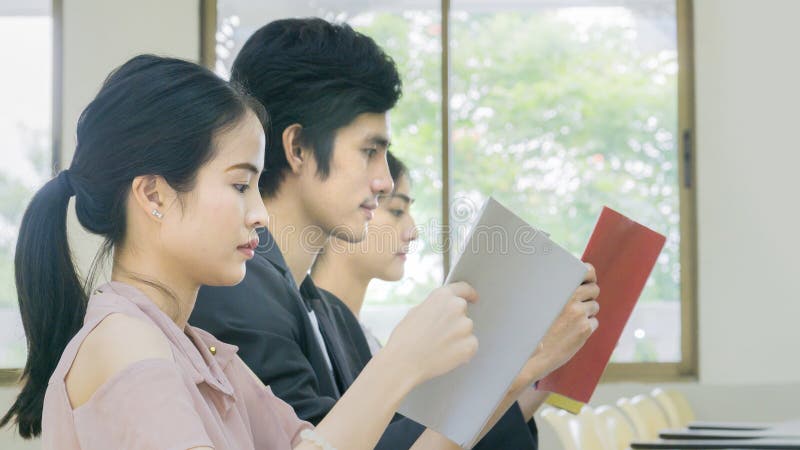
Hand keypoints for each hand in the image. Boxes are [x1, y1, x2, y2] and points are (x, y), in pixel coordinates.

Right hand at [383, 282, 479, 385]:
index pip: (463, 289)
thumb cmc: (405, 339)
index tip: (473, 298)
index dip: (469, 294)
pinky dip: (462, 351)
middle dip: (455, 322)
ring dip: (458, 338)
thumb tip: (442, 310)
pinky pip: (470, 346)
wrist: (404, 362)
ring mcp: (465, 326)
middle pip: (463, 313)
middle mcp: (456, 307)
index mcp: (442, 296)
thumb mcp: (415, 312)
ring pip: (466, 331)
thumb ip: (434, 307)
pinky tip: (446, 355)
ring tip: (439, 347)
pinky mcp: (470, 344)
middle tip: (440, 335)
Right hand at [511, 263, 599, 389]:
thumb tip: (576, 284)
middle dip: (589, 295)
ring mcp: (579, 315)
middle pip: (594, 290)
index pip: (586, 271)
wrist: (530, 355)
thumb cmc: (532, 328)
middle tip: (578, 303)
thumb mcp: (539, 304)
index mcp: (560, 288)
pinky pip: (594, 322)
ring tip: (569, 321)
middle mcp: (571, 299)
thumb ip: (557, 292)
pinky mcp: (584, 329)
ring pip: (594, 307)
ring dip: (587, 312)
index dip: (589, 274)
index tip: (587, 279)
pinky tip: (571, 332)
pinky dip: (586, 326)